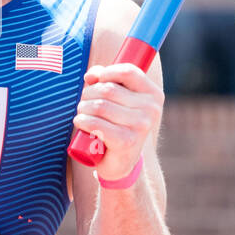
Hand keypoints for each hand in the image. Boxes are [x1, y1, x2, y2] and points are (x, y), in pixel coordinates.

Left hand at [72, 63, 163, 182]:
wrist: (123, 162)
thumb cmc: (117, 125)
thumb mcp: (118, 100)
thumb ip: (106, 80)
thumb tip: (92, 75)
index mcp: (153, 94)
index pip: (128, 71)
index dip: (106, 72)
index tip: (95, 81)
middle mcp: (150, 109)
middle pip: (108, 89)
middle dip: (88, 94)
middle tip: (84, 104)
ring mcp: (140, 126)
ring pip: (99, 106)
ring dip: (83, 108)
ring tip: (83, 115)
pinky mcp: (126, 141)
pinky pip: (95, 123)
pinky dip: (82, 121)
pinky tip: (81, 124)